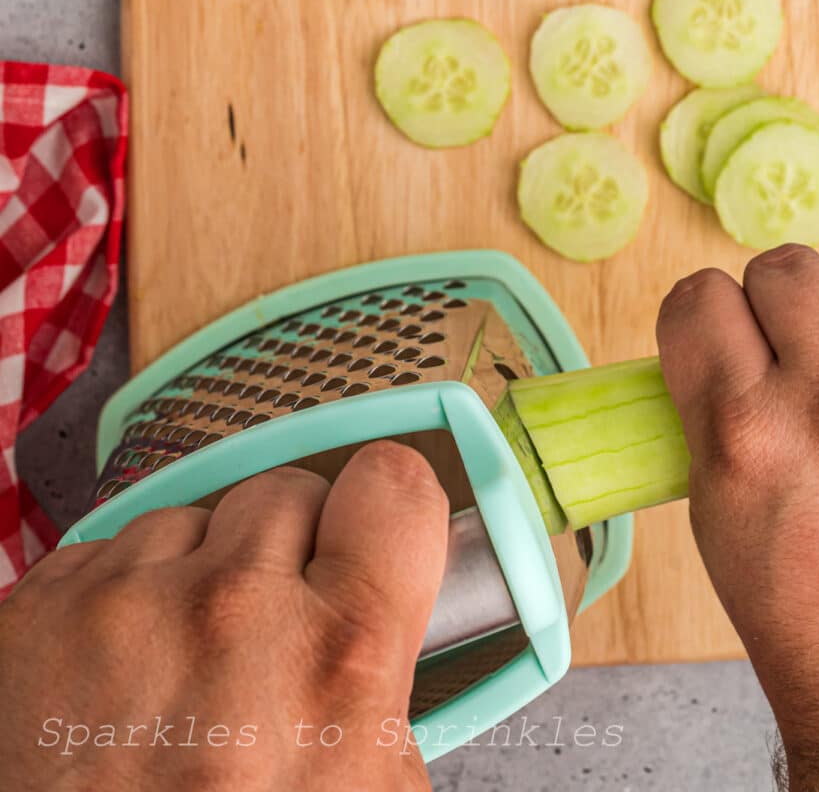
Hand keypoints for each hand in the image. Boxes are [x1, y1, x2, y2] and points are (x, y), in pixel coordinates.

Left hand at [0, 442, 447, 788]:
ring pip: (189, 522)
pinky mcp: (38, 613)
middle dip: (280, 556)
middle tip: (266, 636)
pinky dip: (114, 603)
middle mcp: (231, 611)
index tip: (369, 532)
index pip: (392, 484)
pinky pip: (104, 556)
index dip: (383, 512)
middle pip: (283, 494)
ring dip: (191, 580)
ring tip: (179, 679)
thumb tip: (407, 640)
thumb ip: (396, 706)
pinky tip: (115, 683)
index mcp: (337, 660)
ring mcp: (124, 604)